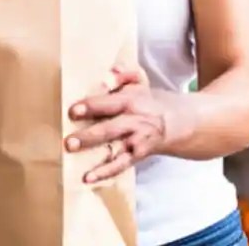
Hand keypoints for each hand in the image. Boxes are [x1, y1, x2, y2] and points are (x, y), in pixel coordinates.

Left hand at [64, 67, 181, 183]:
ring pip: (114, 148)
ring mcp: (136, 140)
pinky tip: (88, 178)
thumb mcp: (140, 82)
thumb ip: (124, 75)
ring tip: (75, 158)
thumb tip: (111, 71)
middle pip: (109, 129)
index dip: (91, 106)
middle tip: (68, 141)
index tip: (73, 111)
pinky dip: (105, 172)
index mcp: (131, 100)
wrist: (180, 122)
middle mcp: (134, 121)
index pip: (109, 103)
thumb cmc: (150, 101)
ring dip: (94, 154)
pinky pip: (121, 165)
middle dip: (88, 136)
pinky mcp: (137, 155)